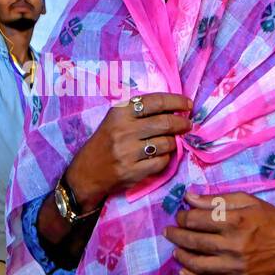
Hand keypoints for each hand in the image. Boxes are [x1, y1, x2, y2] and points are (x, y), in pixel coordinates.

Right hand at [64, 93, 191, 210]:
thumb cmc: (106, 143)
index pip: (156, 102)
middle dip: (182, 124)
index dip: (177, 101)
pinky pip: (162, 162)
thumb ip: (140, 113)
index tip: (188, 104)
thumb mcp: (116, 120)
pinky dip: (166, 159)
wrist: (86, 173)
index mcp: (119, 113)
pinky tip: (159, 156)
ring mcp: (128, 152)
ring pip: (167, 143)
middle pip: (166, 123)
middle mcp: (123, 130)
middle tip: (187, 125)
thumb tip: (175, 109)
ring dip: (173, 143)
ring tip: (169, 142)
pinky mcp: (133, 171)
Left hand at [164, 191, 274, 274]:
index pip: (196, 220)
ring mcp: (236, 266)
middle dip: (176, 236)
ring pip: (198, 264)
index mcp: (236, 221)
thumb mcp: (247, 201)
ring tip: (176, 250)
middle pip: (193, 241)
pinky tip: (185, 271)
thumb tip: (188, 198)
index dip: (183, 217)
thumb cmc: (270, 218)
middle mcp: (234, 245)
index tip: (181, 216)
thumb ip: (216, 199)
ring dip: (181, 256)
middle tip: (170, 232)